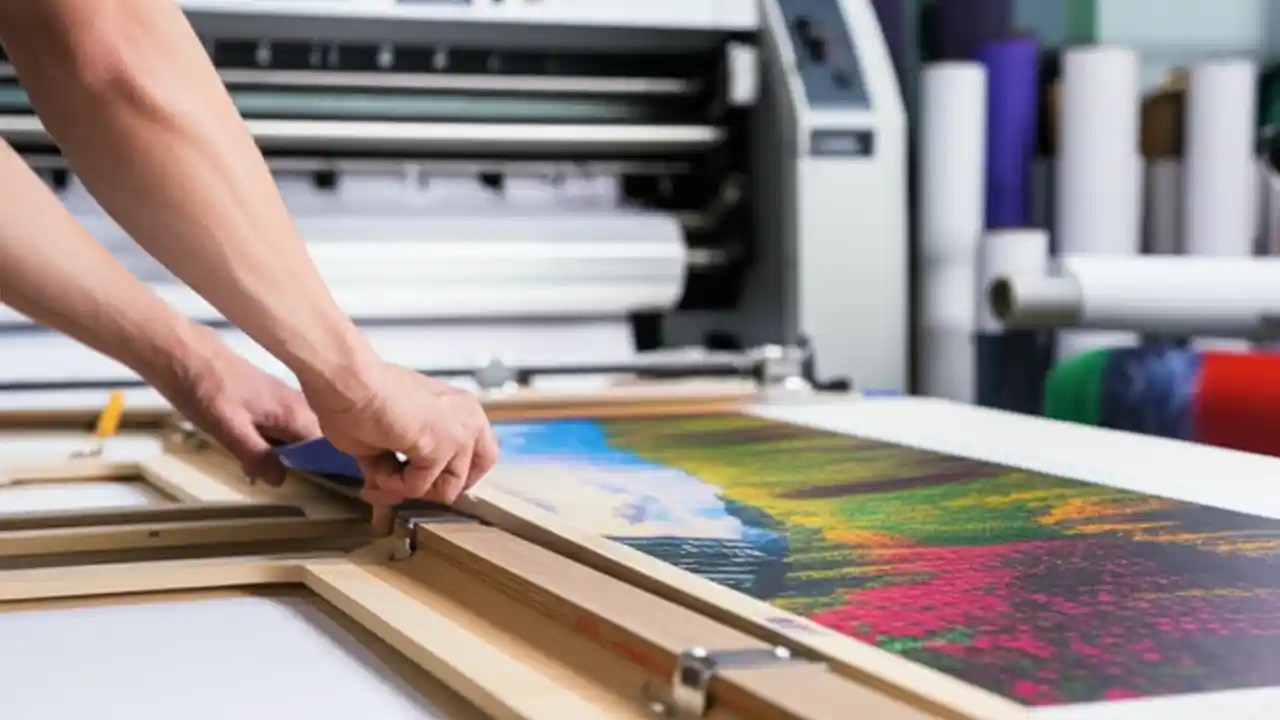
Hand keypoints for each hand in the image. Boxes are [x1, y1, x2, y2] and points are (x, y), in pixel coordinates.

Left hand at [152, 326, 320, 484]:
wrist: (186, 355)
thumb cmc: (207, 392)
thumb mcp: (229, 429)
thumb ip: (258, 456)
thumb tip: (281, 481)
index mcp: (295, 413)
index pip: (327, 447)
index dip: (329, 465)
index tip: (321, 482)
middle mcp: (298, 405)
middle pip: (316, 441)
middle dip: (306, 463)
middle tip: (288, 481)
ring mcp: (284, 399)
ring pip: (299, 434)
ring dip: (289, 454)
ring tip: (269, 471)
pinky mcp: (269, 398)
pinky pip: (284, 426)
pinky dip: (276, 442)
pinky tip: (257, 452)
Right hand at [300, 362, 498, 519]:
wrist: (351, 383)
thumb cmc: (363, 395)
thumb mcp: (395, 435)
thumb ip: (403, 463)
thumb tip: (388, 494)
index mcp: (462, 408)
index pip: (479, 457)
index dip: (449, 476)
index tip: (419, 481)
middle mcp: (469, 419)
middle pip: (468, 477)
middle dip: (432, 489)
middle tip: (399, 483)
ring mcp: (460, 434)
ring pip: (445, 489)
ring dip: (406, 487)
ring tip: (378, 469)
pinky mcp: (442, 446)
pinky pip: (419, 486)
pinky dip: (391, 483)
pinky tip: (375, 462)